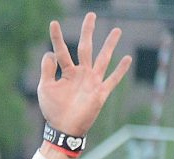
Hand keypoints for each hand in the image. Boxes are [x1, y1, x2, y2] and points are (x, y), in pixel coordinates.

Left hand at [37, 12, 130, 136]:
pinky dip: (120, 70)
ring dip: (109, 44)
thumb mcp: (45, 88)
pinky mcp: (101, 92)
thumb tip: (50, 53)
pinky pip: (112, 79)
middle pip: (85, 48)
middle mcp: (81, 73)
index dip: (57, 38)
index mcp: (67, 72)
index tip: (54, 23)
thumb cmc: (53, 111)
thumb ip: (47, 70)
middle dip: (88, 31)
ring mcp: (92, 82)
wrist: (64, 129)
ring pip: (103, 58)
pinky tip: (127, 59)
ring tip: (117, 30)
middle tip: (91, 15)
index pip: (61, 51)